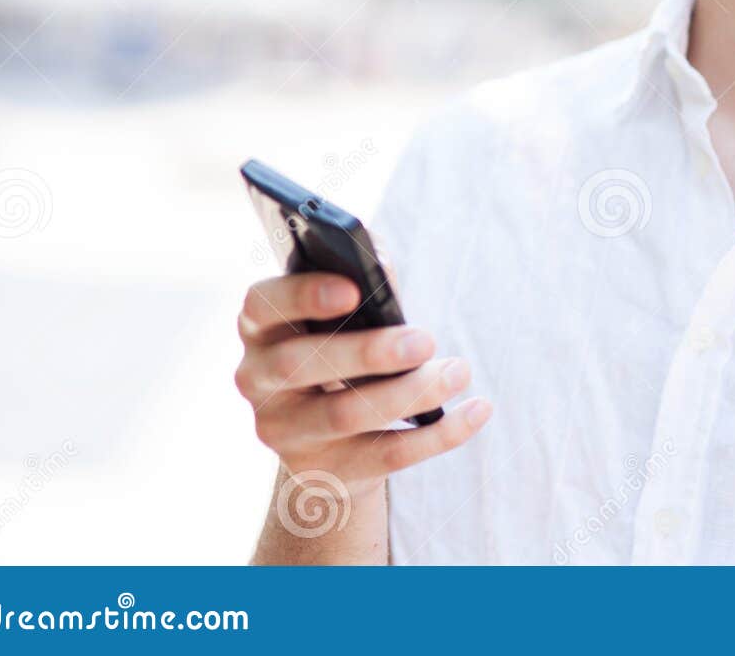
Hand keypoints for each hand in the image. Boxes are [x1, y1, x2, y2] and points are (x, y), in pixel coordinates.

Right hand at [234, 265, 490, 502]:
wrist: (328, 439)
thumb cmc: (342, 349)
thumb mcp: (343, 316)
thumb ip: (360, 282)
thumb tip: (380, 264)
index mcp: (260, 328)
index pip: (262, 305)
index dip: (303, 295)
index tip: (354, 289)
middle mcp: (257, 381)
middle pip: (299, 365)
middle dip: (366, 352)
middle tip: (425, 340)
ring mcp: (285, 431)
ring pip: (344, 415)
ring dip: (410, 392)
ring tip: (458, 371)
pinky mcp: (324, 470)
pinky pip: (386, 455)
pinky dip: (440, 433)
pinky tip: (477, 410)